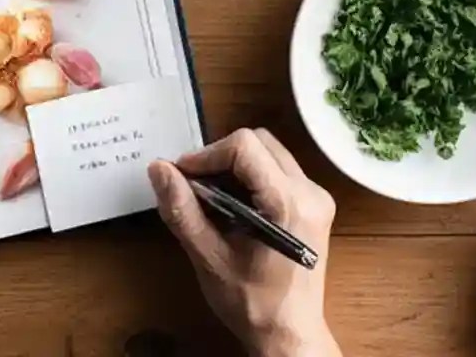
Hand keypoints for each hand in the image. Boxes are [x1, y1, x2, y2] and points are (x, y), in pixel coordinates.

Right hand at [148, 128, 340, 356]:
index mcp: (289, 203)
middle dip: (219, 157)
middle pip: (259, 142)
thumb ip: (182, 210)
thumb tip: (158, 169)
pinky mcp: (314, 204)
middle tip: (193, 186)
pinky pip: (278, 170)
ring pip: (269, 152)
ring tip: (210, 197)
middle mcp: (311, 192)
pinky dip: (250, 177)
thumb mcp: (208, 258)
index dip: (206, 154)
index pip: (245, 147)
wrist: (289, 333)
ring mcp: (317, 197)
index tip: (181, 175)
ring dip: (234, 166)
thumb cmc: (251, 303)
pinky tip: (232, 206)